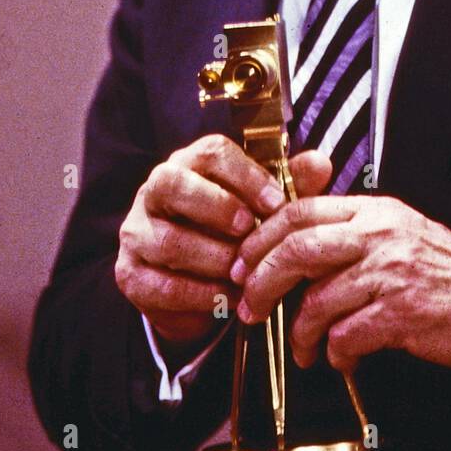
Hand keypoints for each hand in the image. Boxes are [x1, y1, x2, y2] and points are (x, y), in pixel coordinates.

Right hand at [114, 134, 329, 349]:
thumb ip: (291, 185)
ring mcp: (137, 232)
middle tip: (249, 230)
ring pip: (169, 240)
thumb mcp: (266, 208)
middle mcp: (155, 190)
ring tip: (246, 273)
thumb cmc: (235, 233)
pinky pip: (162, 286)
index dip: (246, 176)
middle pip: (172, 183)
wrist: (198, 286)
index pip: (210, 152)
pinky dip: (201, 295)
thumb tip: (320, 163)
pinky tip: (230, 298)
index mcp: (190, 164)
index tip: (278, 204)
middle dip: (216, 207)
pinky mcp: (130, 274)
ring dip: (214, 259)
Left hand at [230, 180, 450, 375]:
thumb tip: (297, 250)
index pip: (300, 210)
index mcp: (375, 211)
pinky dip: (336, 354)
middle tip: (250, 308)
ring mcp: (392, 273)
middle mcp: (381, 235)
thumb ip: (355, 233)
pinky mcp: (403, 314)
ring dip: (300, 333)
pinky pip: (346, 336)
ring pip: (316, 300)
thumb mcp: (401, 231)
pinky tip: (343, 359)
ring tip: (304, 348)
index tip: (243, 264)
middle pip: (297, 248)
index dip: (261, 238)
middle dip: (261, 282)